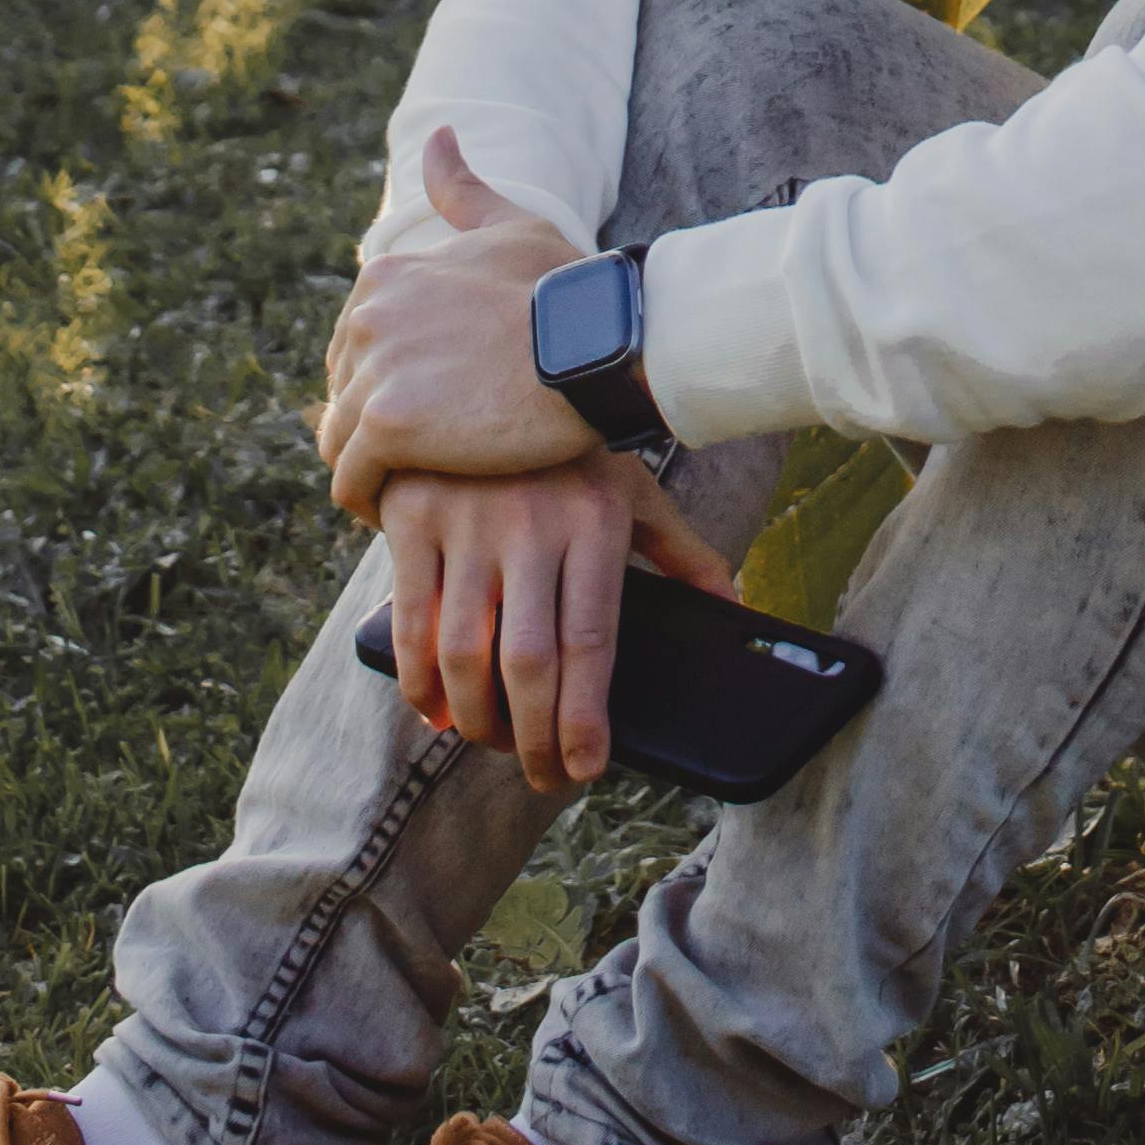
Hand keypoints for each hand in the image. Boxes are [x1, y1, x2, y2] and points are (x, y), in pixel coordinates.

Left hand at [316, 128, 619, 520]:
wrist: (600, 344)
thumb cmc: (568, 289)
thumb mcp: (512, 225)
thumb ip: (464, 190)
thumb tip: (438, 135)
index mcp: (386, 275)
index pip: (356, 348)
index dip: (389, 384)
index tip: (430, 414)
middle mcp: (368, 315)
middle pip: (343, 392)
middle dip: (374, 427)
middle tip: (424, 461)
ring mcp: (375, 370)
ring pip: (338, 440)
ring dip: (367, 470)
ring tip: (411, 496)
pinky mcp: (387, 425)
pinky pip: (350, 481)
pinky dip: (368, 505)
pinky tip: (404, 518)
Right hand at [379, 462, 737, 792]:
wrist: (487, 369)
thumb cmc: (569, 451)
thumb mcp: (633, 489)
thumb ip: (681, 552)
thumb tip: (734, 609)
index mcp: (594, 521)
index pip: (590, 639)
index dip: (584, 716)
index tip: (585, 768)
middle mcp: (531, 523)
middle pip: (527, 660)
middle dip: (532, 737)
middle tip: (541, 774)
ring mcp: (467, 520)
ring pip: (463, 651)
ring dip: (474, 718)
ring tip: (491, 742)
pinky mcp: (413, 517)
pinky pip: (411, 621)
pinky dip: (418, 681)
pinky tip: (436, 709)